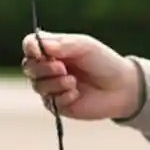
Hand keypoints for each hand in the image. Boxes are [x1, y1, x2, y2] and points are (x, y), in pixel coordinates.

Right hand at [21, 31, 140, 120]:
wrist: (121, 87)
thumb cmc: (103, 61)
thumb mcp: (85, 46)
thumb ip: (62, 45)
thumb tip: (37, 45)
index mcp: (52, 49)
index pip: (29, 46)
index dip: (30, 48)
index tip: (38, 52)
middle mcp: (48, 67)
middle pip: (29, 67)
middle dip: (43, 68)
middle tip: (62, 68)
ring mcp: (51, 87)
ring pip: (37, 86)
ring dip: (54, 84)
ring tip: (73, 82)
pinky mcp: (58, 105)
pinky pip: (50, 103)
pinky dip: (62, 97)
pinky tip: (76, 94)